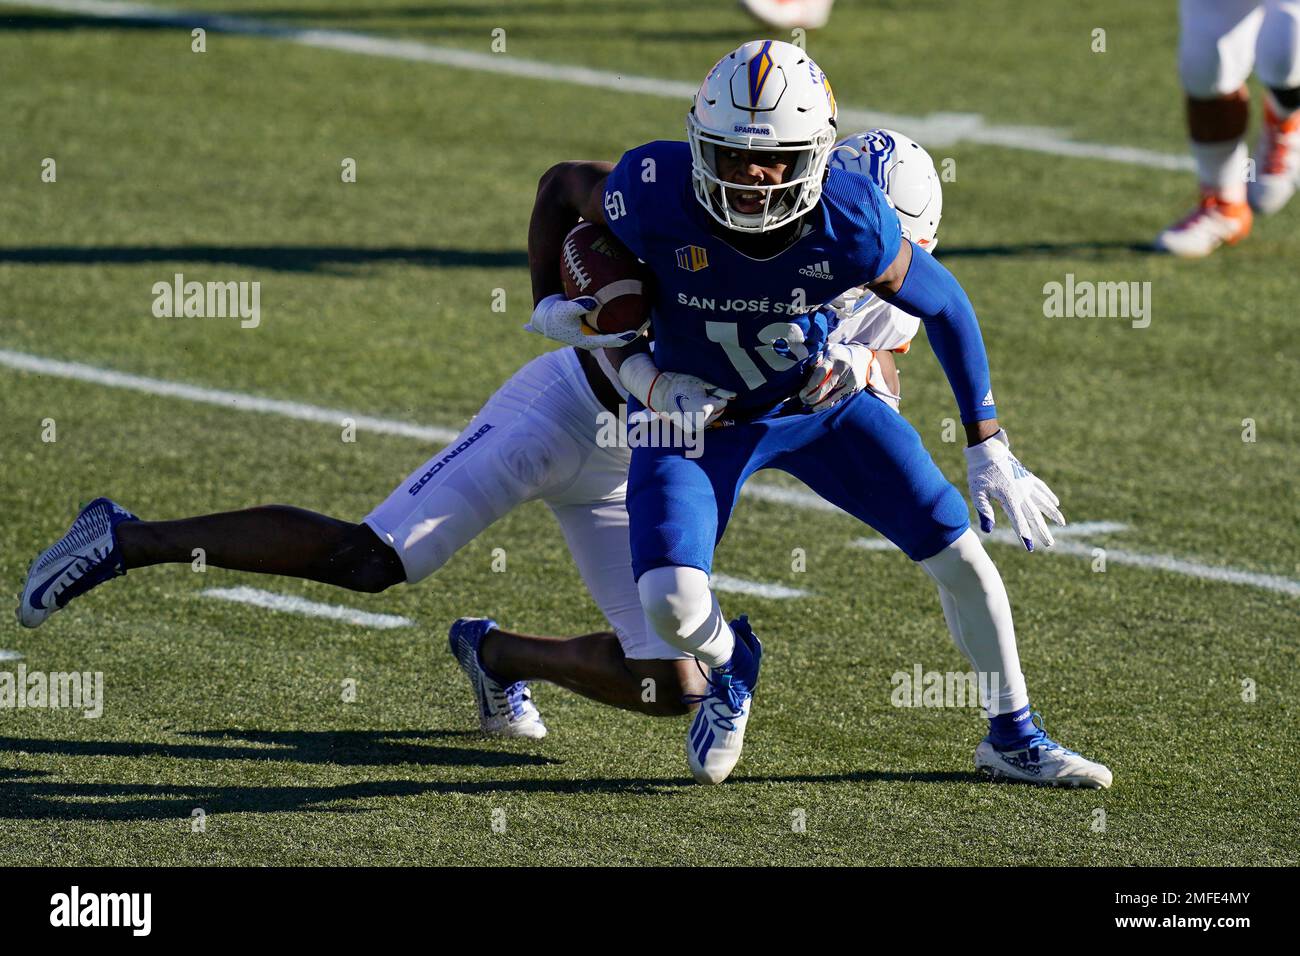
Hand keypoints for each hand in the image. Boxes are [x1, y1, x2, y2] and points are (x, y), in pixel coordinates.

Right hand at [524, 293, 641, 349]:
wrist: (543, 317)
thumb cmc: (552, 316)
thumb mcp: (563, 311)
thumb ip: (577, 307)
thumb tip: (594, 301)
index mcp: (591, 341)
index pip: (613, 341)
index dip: (626, 337)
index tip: (638, 330)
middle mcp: (597, 336)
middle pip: (619, 335)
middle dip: (634, 329)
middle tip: (649, 319)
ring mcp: (596, 329)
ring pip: (617, 326)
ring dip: (630, 319)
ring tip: (645, 307)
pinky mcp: (595, 320)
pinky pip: (610, 315)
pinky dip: (619, 308)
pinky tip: (630, 294)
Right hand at [619, 353, 736, 435]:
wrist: (658, 393)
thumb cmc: (680, 384)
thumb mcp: (702, 384)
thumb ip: (720, 391)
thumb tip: (734, 395)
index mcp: (706, 409)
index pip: (723, 403)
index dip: (715, 394)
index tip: (703, 390)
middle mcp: (702, 422)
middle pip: (719, 412)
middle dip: (714, 403)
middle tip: (696, 395)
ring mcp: (695, 428)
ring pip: (712, 418)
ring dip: (708, 411)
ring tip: (692, 402)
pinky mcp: (690, 431)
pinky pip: (704, 423)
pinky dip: (701, 416)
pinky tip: (690, 409)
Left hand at [799, 342, 873, 410]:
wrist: (862, 356)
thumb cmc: (839, 354)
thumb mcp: (828, 349)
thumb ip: (817, 357)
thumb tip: (809, 366)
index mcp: (834, 358)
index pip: (820, 374)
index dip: (810, 385)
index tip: (802, 392)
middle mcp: (843, 369)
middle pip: (825, 387)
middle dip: (813, 396)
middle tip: (803, 400)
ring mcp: (850, 379)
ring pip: (832, 395)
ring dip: (819, 403)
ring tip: (809, 405)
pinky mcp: (854, 387)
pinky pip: (839, 398)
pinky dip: (828, 403)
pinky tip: (819, 406)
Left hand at [963, 429, 1064, 551]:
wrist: (987, 449)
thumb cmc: (978, 472)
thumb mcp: (976, 492)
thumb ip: (984, 510)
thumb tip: (988, 529)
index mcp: (1009, 497)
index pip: (1019, 521)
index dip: (1024, 535)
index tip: (1030, 547)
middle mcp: (1021, 492)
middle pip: (1034, 515)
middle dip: (1042, 531)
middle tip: (1050, 544)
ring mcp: (1026, 483)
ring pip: (1042, 502)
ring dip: (1052, 514)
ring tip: (1062, 524)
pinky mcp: (1027, 476)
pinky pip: (1042, 488)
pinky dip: (1049, 496)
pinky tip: (1056, 503)